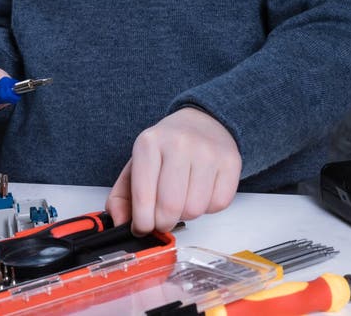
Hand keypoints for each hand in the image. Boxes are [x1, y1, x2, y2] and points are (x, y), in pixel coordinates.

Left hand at [106, 107, 241, 233]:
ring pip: (194, 210)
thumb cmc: (167, 148)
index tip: (143, 226)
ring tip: (183, 196)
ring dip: (187, 213)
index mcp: (149, 143)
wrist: (202, 122)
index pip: (143, 198)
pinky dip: (208, 206)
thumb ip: (122, 196)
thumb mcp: (137, 164)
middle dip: (164, 222)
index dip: (142, 223)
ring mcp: (207, 151)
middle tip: (163, 217)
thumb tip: (120, 222)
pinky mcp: (230, 161)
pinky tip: (202, 189)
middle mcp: (179, 143)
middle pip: (170, 208)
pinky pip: (218, 204)